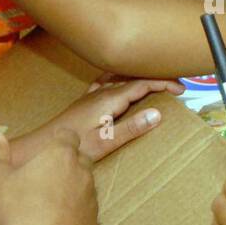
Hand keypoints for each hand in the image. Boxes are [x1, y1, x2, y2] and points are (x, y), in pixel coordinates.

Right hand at [0, 130, 97, 224]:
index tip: (49, 148)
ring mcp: (92, 203)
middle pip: (81, 161)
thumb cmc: (14, 211)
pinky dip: (76, 220)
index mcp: (61, 156)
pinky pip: (87, 219)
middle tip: (46, 177)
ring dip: (73, 193)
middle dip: (68, 165)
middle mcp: (83, 175)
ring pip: (86, 190)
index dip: (59, 140)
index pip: (68, 136)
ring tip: (49, 207)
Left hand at [43, 77, 182, 160]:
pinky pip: (107, 82)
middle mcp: (101, 92)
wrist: (44, 146)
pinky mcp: (85, 101)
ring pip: (121, 78)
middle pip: (134, 78)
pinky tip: (120, 82)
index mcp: (110, 99)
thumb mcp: (106, 142)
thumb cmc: (74, 146)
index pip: (142, 84)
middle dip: (156, 79)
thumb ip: (132, 128)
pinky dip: (121, 79)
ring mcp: (92, 95)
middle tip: (175, 85)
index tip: (181, 89)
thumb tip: (158, 114)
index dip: (163, 84)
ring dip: (139, 78)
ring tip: (154, 81)